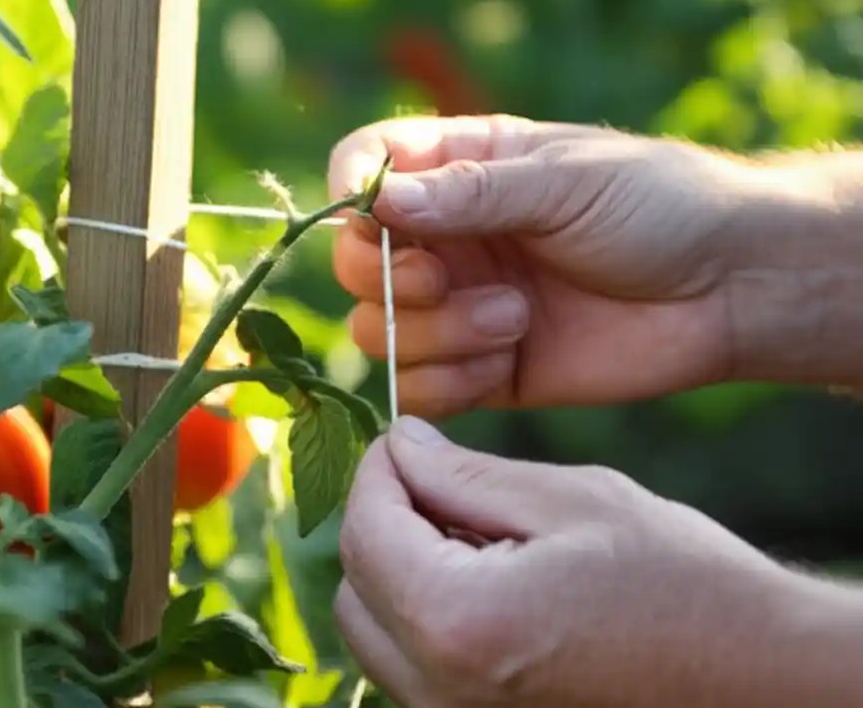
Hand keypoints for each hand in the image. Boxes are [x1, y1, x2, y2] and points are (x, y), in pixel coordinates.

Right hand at [327, 114, 840, 416]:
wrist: (730, 291)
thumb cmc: (657, 208)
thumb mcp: (565, 181)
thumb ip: (470, 194)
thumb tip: (380, 203)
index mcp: (461, 169)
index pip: (363, 166)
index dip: (351, 191)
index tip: (374, 216)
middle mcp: (447, 239)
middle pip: (353, 263)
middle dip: (388, 279)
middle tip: (442, 280)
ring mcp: (458, 307)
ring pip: (378, 332)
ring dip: (435, 334)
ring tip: (514, 320)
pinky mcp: (481, 372)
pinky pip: (420, 389)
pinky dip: (449, 383)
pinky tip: (508, 360)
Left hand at [335, 416, 862, 707]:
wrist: (763, 683)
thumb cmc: (683, 585)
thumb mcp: (572, 501)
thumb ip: (463, 475)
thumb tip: (400, 445)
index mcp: (458, 624)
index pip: (365, 531)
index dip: (377, 472)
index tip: (404, 439)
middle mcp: (441, 692)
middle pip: (356, 588)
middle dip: (382, 523)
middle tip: (440, 483)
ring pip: (378, 635)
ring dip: (401, 572)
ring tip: (476, 533)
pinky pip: (416, 670)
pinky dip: (428, 618)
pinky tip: (490, 582)